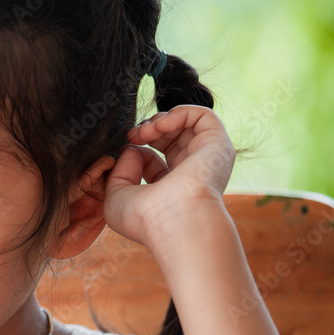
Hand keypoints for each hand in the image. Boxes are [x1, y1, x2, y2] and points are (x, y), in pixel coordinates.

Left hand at [103, 105, 235, 247]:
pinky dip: (178, 113)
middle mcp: (190, 172)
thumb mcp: (116, 196)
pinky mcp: (217, 145)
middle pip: (170, 138)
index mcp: (169, 188)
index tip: (126, 149)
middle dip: (147, 130)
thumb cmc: (144, 218)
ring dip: (159, 120)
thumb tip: (131, 148)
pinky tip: (161, 125)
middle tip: (133, 135)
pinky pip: (201, 115)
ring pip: (185, 125)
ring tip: (145, 131)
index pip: (154, 159)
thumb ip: (118, 170)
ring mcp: (205, 158)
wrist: (173, 221)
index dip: (137, 149)